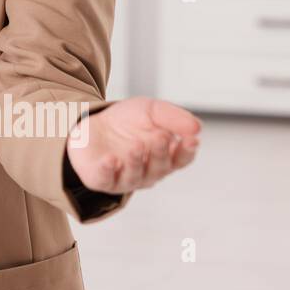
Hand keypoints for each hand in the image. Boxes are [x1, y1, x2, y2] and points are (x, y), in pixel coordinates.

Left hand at [66, 96, 199, 193]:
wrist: (92, 122)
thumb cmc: (127, 121)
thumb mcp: (151, 110)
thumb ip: (173, 117)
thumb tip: (197, 127)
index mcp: (165, 156)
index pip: (182, 159)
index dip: (187, 151)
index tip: (191, 139)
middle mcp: (148, 171)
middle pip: (160, 168)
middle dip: (160, 153)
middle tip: (159, 136)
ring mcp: (126, 178)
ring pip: (135, 176)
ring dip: (136, 161)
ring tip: (136, 146)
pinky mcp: (102, 179)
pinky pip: (106, 179)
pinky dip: (108, 170)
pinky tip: (110, 160)